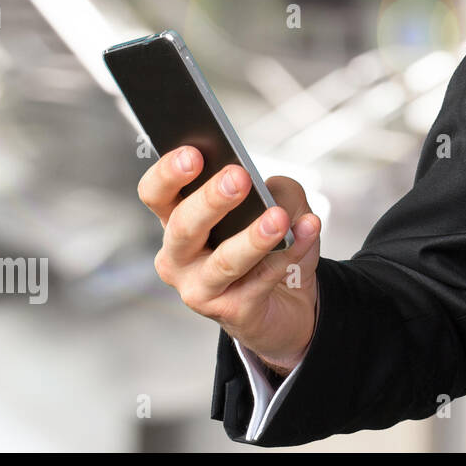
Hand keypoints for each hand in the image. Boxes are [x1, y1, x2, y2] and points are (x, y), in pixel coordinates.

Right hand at [140, 146, 321, 372]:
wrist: (288, 301)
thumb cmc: (270, 243)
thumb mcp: (276, 204)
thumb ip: (273, 189)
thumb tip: (273, 192)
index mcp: (178, 220)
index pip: (157, 194)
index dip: (168, 174)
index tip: (193, 153)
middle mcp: (179, 256)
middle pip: (184, 226)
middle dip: (211, 200)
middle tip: (238, 177)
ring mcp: (201, 288)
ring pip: (224, 261)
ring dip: (253, 237)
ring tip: (278, 218)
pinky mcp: (232, 311)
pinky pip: (263, 279)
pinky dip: (290, 252)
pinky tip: (309, 230)